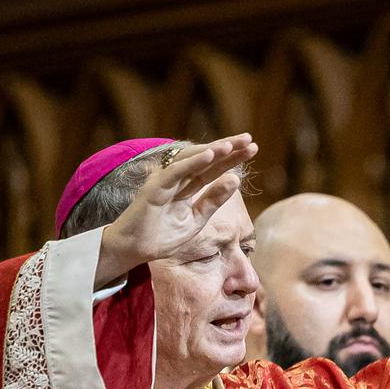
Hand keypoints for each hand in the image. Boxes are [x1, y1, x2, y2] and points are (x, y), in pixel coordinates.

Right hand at [96, 135, 258, 283]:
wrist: (135, 250)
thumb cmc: (163, 235)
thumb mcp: (197, 219)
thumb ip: (214, 200)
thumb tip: (235, 179)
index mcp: (188, 186)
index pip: (214, 168)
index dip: (232, 158)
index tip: (253, 148)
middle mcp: (177, 178)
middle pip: (206, 160)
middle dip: (227, 149)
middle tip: (249, 139)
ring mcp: (165, 180)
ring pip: (192, 161)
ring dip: (212, 151)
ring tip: (232, 145)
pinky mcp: (155, 187)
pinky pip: (176, 172)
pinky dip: (193, 163)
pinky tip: (210, 155)